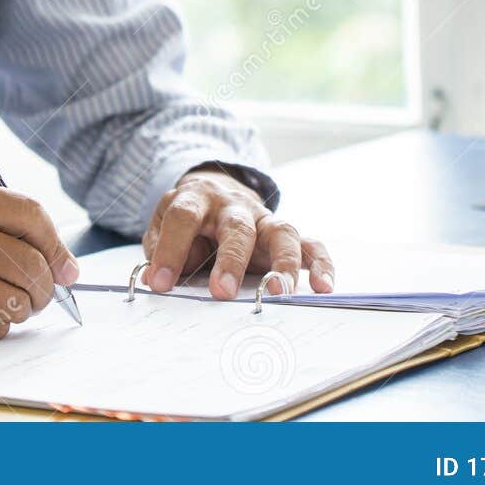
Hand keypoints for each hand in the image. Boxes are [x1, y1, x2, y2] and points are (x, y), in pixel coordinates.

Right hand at [0, 181, 79, 342]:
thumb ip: (6, 223)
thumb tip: (67, 267)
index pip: (30, 215)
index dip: (57, 245)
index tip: (66, 268)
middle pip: (30, 264)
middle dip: (44, 286)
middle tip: (40, 292)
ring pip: (17, 301)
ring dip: (22, 309)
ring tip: (5, 300)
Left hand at [141, 168, 332, 299]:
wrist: (214, 192)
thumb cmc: (188, 220)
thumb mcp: (164, 225)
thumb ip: (161, 248)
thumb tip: (162, 277)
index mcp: (198, 199)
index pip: (184, 217)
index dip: (171, 249)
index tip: (161, 283)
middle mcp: (234, 206)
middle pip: (237, 226)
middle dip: (231, 260)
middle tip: (222, 293)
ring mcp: (264, 219)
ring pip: (282, 232)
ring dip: (283, 263)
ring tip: (279, 292)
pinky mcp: (284, 234)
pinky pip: (311, 245)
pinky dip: (320, 264)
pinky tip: (323, 286)